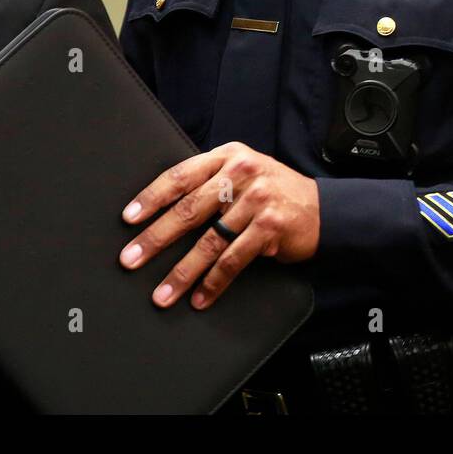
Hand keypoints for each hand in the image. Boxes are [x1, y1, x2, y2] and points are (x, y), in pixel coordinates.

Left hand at [118, 142, 319, 310]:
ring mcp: (258, 200)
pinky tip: (199, 297)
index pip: (181, 175)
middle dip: (155, 238)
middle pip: (189, 209)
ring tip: (162, 293)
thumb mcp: (244, 172)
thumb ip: (211, 181)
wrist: (324, 209)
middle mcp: (242, 173)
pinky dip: (213, 283)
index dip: (152, 197)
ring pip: (209, 241)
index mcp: (227, 156)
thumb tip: (162, 209)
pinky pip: (233, 260)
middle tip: (131, 258)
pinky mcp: (270, 227)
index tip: (129, 218)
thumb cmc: (273, 192)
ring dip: (182, 272)